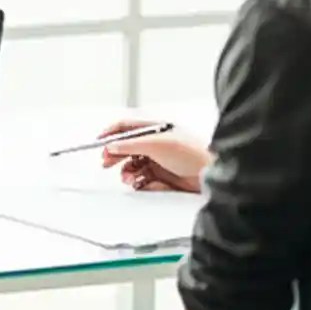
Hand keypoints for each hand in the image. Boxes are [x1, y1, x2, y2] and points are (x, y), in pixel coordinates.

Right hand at [97, 118, 211, 193]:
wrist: (211, 173)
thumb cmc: (192, 152)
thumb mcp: (156, 144)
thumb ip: (131, 145)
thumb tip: (111, 146)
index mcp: (154, 128)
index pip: (126, 126)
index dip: (111, 133)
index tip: (99, 142)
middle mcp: (155, 143)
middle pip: (126, 147)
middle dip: (115, 155)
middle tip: (106, 163)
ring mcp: (158, 159)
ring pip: (132, 165)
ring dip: (126, 172)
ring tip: (129, 178)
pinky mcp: (162, 176)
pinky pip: (142, 179)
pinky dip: (138, 182)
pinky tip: (140, 183)